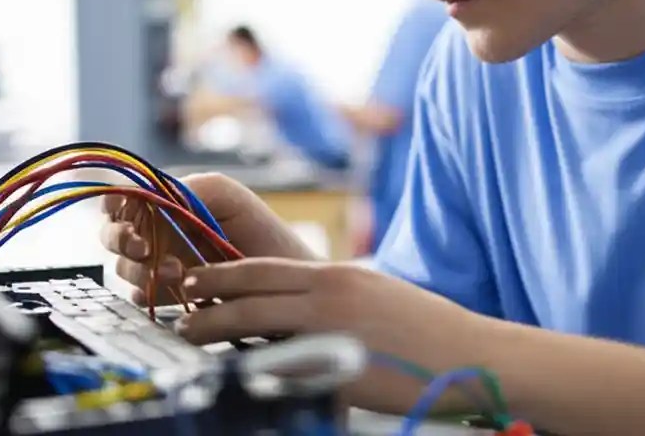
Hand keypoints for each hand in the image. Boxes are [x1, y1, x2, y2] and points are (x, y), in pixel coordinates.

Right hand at [99, 173, 315, 303]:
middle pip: (112, 234)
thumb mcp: (228, 198)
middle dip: (122, 240)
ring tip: (179, 275)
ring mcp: (158, 268)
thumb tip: (151, 192)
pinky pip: (140, 297)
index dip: (115, 204)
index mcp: (167, 203)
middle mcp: (156, 234)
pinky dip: (152, 295)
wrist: (286, 286)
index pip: (123, 198)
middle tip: (144, 249)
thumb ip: (190, 189)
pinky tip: (178, 296)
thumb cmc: (261, 233)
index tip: (122, 213)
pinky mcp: (165, 300)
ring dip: (143, 270)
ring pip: (124, 267)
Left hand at [175, 258, 491, 414]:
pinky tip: (233, 376)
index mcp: (336, 276)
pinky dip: (252, 370)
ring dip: (213, 330)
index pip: (263, 267)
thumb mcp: (373, 294)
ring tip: (188, 337)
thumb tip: (294, 303)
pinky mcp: (337, 372)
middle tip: (177, 309)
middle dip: (205, 301)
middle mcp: (328, 297)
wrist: (467, 355)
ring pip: (253, 327)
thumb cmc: (424, 328)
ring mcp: (330, 334)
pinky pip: (283, 370)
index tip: (195, 280)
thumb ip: (332, 294)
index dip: (222, 273)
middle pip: (248, 293)